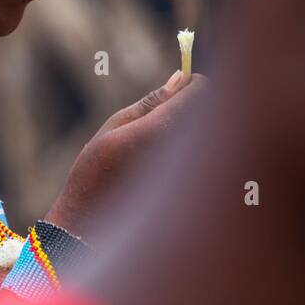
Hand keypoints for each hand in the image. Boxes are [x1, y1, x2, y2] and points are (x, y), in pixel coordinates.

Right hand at [44, 71, 208, 235]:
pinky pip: (205, 165)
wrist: (92, 226)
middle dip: (198, 108)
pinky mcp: (194, 194)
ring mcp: (191, 176)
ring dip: (196, 134)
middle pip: (212, 114)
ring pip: (210, 139)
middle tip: (173, 115)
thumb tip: (180, 78)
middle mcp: (183, 152)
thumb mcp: (116, 126)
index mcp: (162, 130)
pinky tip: (167, 169)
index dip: (195, 86)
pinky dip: (193, 159)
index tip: (183, 87)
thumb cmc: (96, 172)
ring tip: (164, 147)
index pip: (203, 93)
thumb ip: (152, 101)